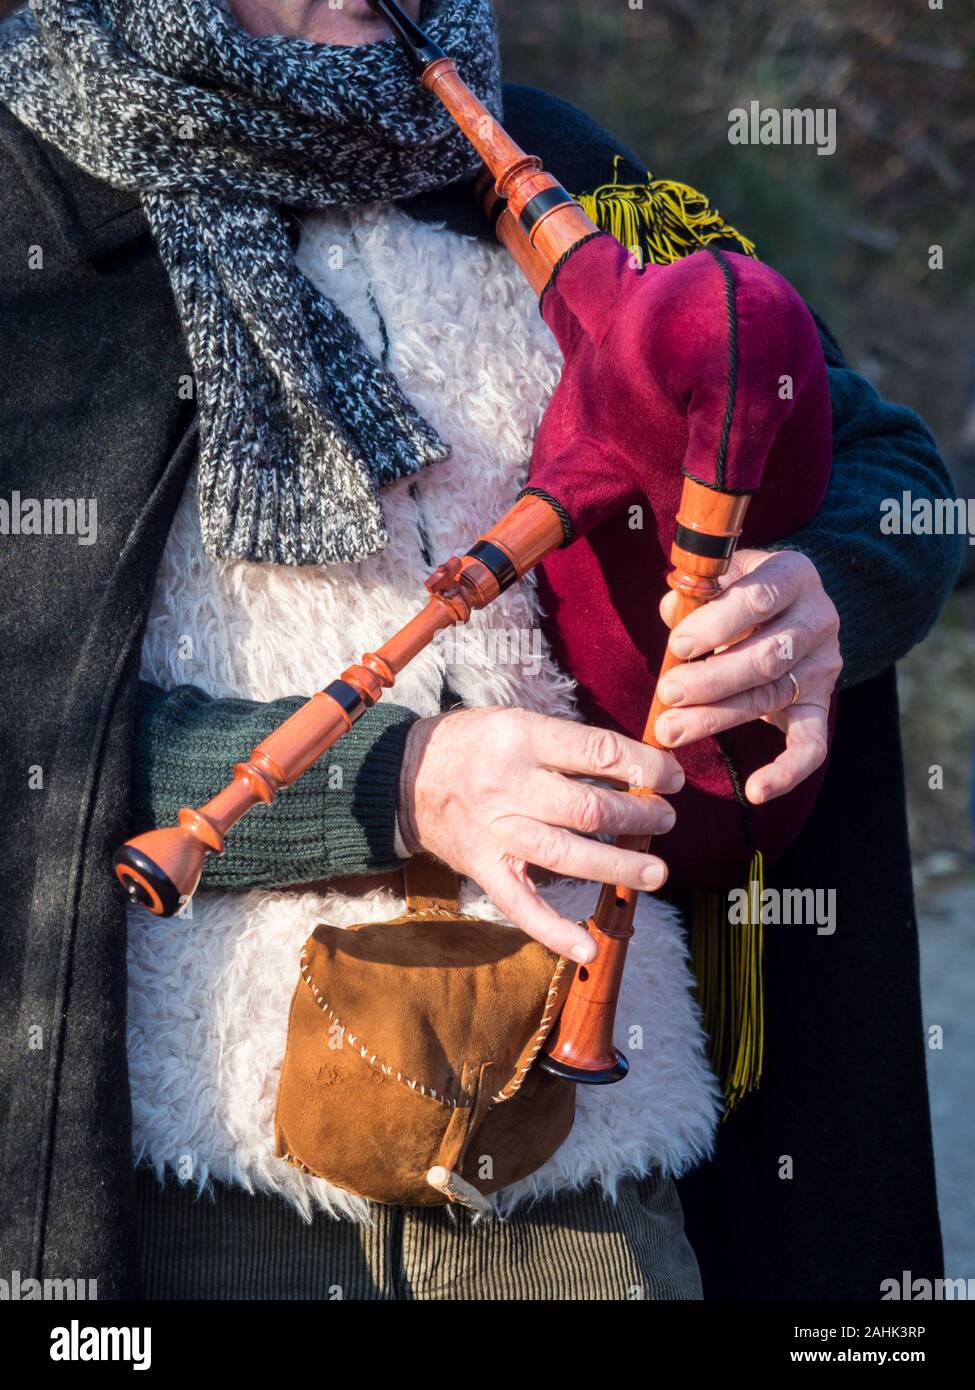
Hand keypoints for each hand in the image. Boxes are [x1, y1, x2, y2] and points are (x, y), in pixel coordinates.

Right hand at [397, 707, 684, 962]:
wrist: (403, 778)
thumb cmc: (472, 745)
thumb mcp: (517, 722)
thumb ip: (569, 743)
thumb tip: (636, 767)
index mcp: (521, 738)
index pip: (597, 750)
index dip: (644, 765)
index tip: (671, 777)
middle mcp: (508, 785)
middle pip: (588, 807)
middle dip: (638, 814)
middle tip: (666, 818)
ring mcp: (495, 832)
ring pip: (566, 855)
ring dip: (617, 866)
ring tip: (655, 872)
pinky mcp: (483, 868)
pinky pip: (520, 906)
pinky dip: (554, 931)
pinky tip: (588, 947)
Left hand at [655, 549, 841, 804]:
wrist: (791, 605)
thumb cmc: (740, 590)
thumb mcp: (723, 576)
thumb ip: (697, 591)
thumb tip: (674, 609)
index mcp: (794, 575)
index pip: (760, 599)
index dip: (717, 624)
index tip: (678, 645)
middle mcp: (818, 618)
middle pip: (766, 656)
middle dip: (711, 679)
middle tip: (667, 694)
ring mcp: (824, 665)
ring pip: (771, 696)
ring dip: (716, 717)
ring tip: (671, 730)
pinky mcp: (820, 704)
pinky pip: (812, 745)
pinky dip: (786, 772)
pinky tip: (755, 792)